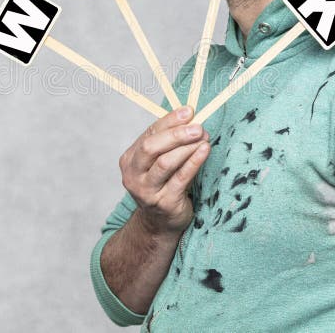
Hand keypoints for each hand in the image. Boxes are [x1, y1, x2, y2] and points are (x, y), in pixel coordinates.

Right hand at [119, 106, 209, 236]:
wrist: (160, 223)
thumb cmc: (163, 184)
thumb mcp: (158, 162)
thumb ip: (168, 141)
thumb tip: (191, 117)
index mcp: (130, 159)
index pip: (149, 134)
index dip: (169, 121)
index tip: (188, 111)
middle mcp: (133, 175)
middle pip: (151, 148)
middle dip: (176, 134)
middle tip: (197, 127)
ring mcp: (147, 191)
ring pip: (165, 163)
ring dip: (186, 147)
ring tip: (204, 137)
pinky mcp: (164, 203)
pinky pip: (181, 178)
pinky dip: (194, 162)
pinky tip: (205, 151)